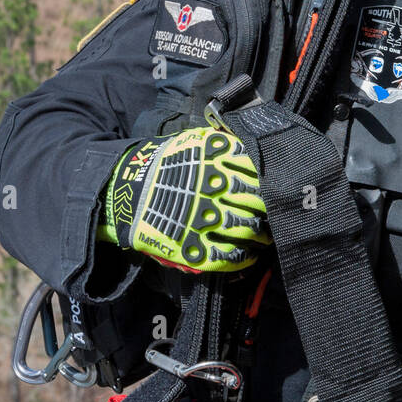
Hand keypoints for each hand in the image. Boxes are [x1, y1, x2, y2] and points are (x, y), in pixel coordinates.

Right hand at [99, 127, 270, 272]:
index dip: (272, 182)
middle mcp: (214, 189)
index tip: (277, 188)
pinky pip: (228, 256)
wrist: (124, 190)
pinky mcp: (193, 246)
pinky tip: (249, 257)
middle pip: (257, 202)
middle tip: (277, 215)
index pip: (257, 172)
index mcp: (215, 161)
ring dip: (262, 236)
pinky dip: (243, 259)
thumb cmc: (162, 164)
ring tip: (266, 238)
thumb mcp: (192, 142)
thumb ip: (222, 145)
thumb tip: (251, 145)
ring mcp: (204, 219)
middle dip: (270, 210)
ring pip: (247, 230)